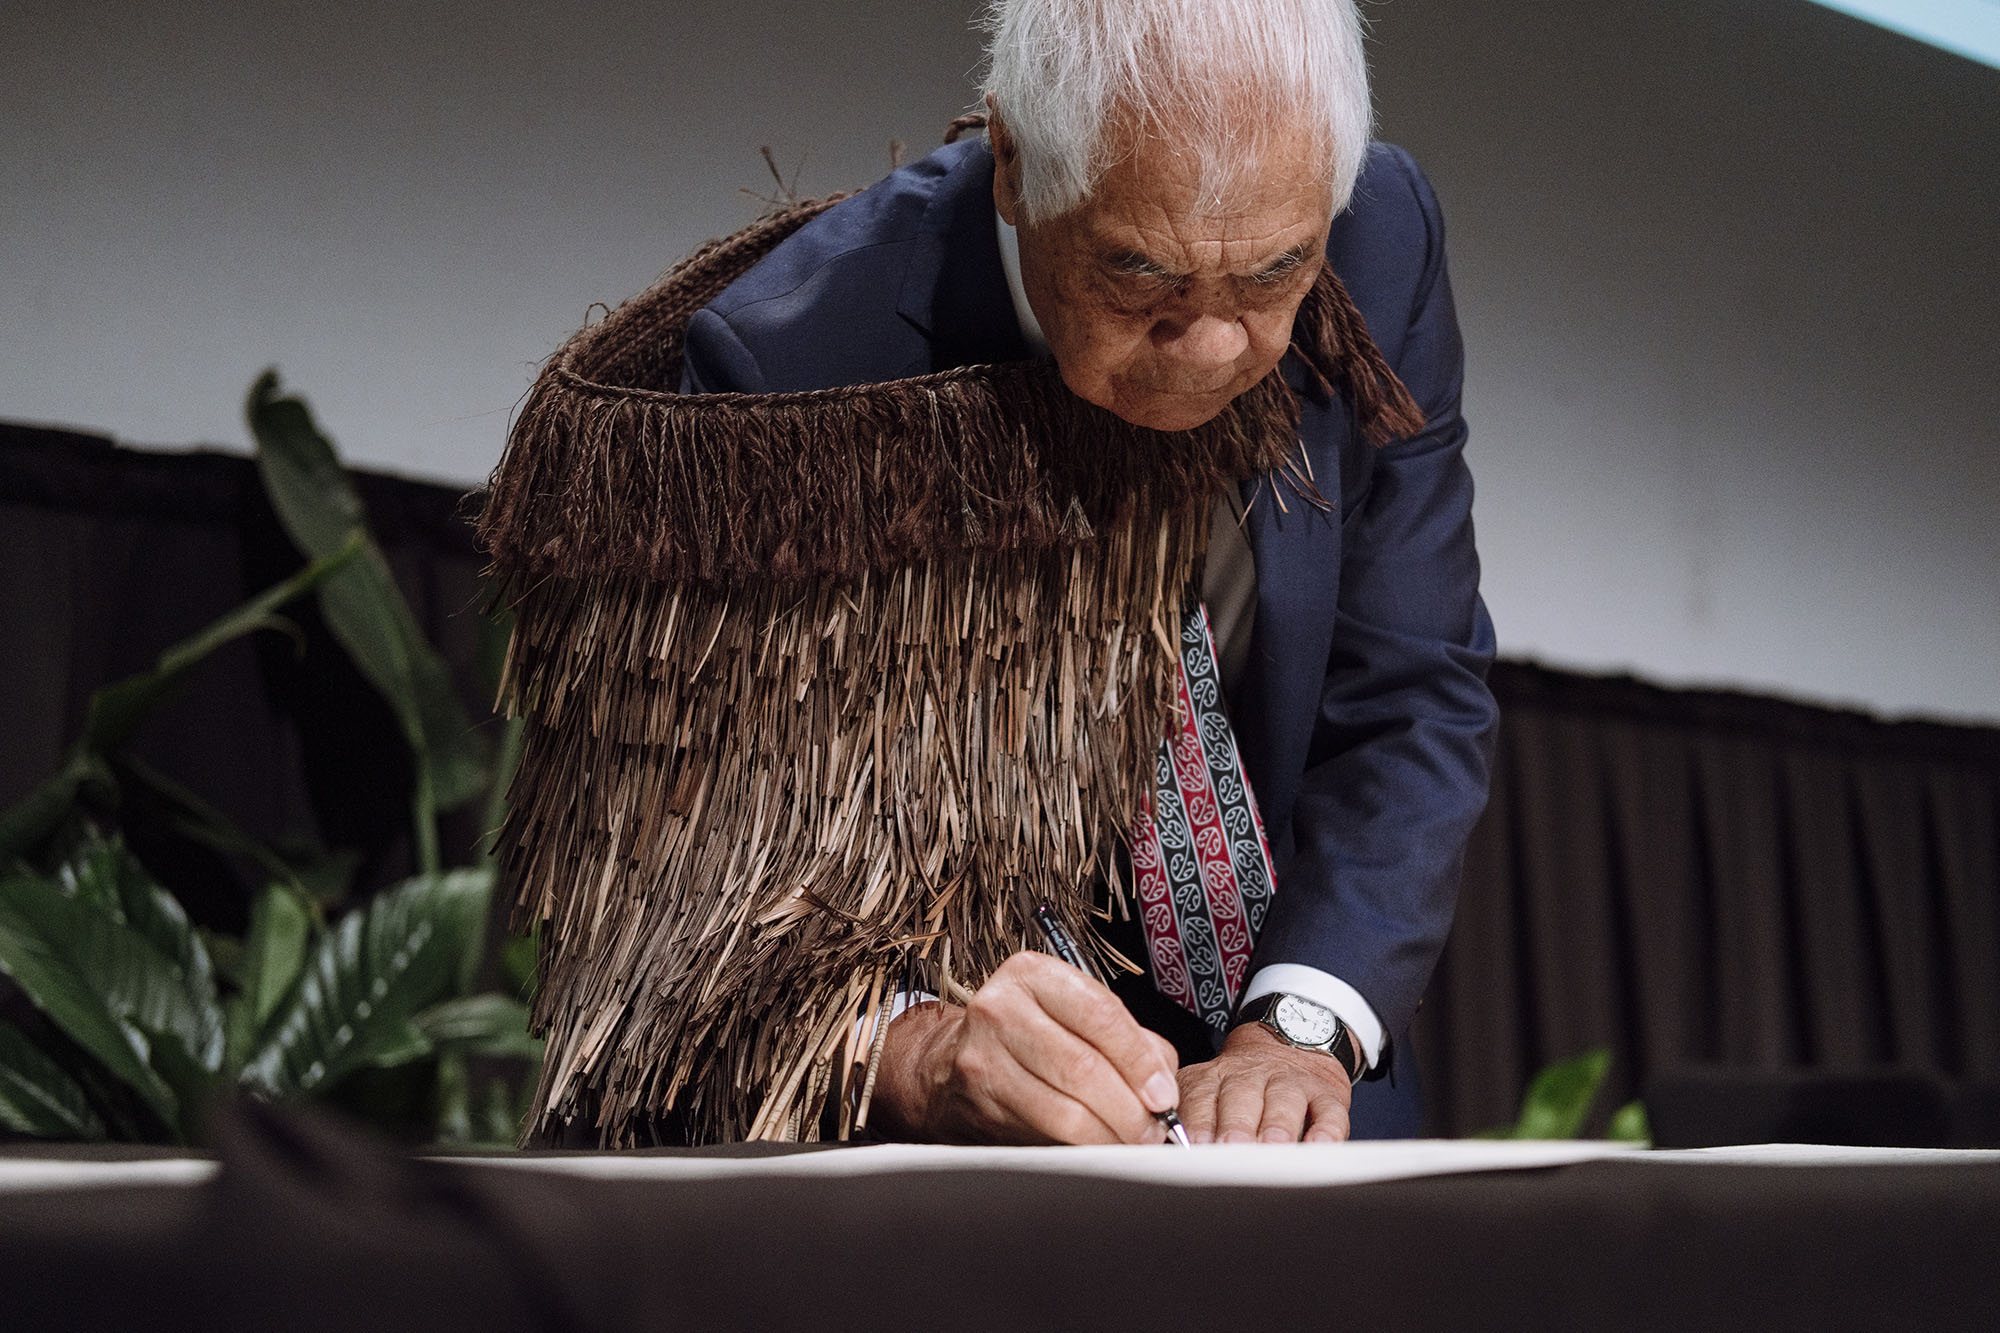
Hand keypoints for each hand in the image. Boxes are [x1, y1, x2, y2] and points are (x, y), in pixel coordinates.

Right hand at [869, 951, 1179, 1143]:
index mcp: (1032, 974)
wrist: (953, 1061)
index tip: (1163, 1095)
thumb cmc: (1029, 1035)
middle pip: (1083, 1068)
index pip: (1100, 1014)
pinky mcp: (978, 1103)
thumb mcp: (1074, 1015)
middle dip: (1130, 1109)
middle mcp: (1000, 1008)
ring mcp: (982, 1057)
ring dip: (1109, 1136)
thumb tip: (1163, 1084)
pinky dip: (1080, 1148)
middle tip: (1154, 1129)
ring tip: (1130, 1142)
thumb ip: (1129, 1039)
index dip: (1140, 1061)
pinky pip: (1043, 1134)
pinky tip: (1097, 1147)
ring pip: (1064, 1110)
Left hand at [1176, 1021, 1353, 1142]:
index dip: (1196, 1122)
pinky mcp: (1326, 1095)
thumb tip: (1161, 1156)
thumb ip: (1187, 1121)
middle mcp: (1250, 1076)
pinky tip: (1319, 1147)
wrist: (1289, 1043)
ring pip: (1283, 1101)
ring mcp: (1290, 1083)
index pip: (1200, 1097)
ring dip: (1276, 1125)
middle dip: (1234, 1124)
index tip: (1192, 1147)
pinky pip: (1327, 1112)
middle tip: (1229, 1150)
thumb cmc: (1239, 1090)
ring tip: (1272, 1148)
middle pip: (1240, 1096)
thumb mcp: (1208, 1094)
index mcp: (1213, 1078)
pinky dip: (1325, 1131)